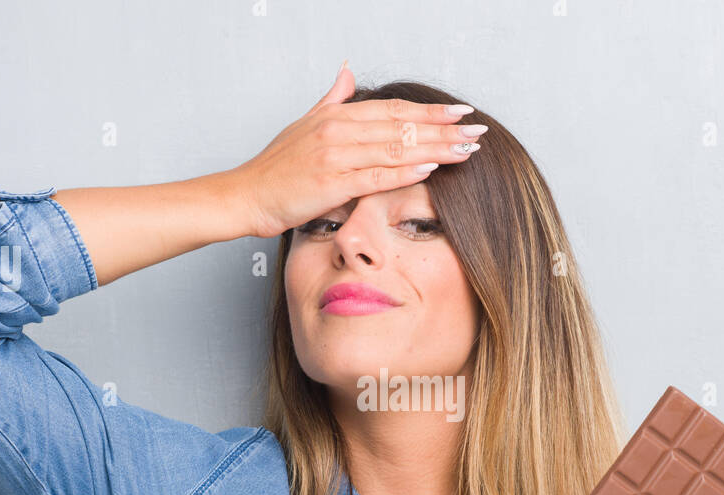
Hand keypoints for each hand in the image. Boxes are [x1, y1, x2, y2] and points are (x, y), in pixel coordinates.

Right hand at [228, 62, 484, 238]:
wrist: (246, 195)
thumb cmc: (276, 167)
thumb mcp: (304, 123)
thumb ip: (332, 98)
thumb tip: (348, 71)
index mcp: (336, 115)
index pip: (394, 110)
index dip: (430, 110)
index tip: (460, 112)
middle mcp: (338, 130)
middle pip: (402, 126)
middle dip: (444, 128)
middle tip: (477, 131)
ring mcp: (335, 155)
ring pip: (396, 148)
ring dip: (435, 148)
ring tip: (466, 150)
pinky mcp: (331, 183)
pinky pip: (376, 175)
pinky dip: (406, 170)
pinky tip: (431, 168)